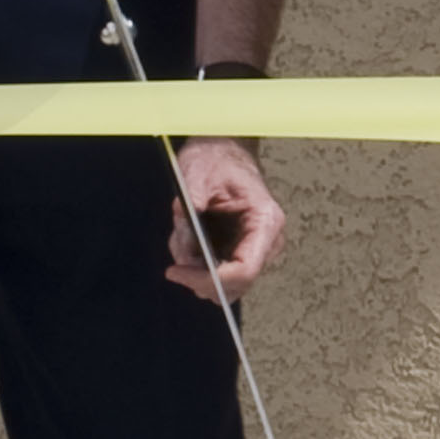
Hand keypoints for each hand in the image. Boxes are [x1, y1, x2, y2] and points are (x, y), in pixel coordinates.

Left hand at [165, 137, 285, 299]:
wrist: (224, 153)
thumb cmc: (217, 160)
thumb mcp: (199, 171)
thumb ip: (192, 198)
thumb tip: (183, 224)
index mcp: (265, 222)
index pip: (244, 270)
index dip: (211, 279)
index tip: (178, 271)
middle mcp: (265, 242)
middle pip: (234, 285)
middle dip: (198, 276)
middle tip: (173, 263)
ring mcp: (253, 250)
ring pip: (221, 285)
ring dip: (193, 270)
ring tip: (181, 236)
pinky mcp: (238, 254)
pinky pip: (215, 275)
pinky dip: (194, 265)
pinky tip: (186, 239)